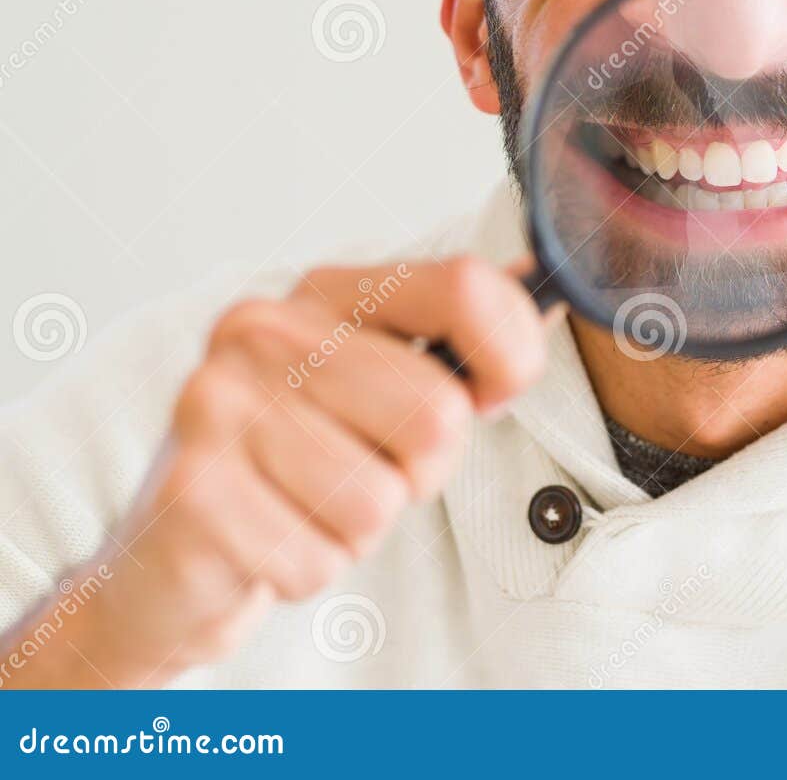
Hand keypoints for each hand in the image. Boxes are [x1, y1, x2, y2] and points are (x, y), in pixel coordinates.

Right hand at [3, 256, 548, 687]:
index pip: (465, 289)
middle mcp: (262, 332)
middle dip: (424, 471)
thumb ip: (456, 338)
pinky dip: (312, 567)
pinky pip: (323, 557)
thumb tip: (546, 293)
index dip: (511, 355)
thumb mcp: (379, 382)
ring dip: (360, 526)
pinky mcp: (194, 493)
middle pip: (438, 415)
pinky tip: (270, 539)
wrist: (170, 553)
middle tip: (368, 469)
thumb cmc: (298, 461)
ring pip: (381, 499)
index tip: (494, 393)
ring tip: (308, 503)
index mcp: (323, 292)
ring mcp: (218, 407)